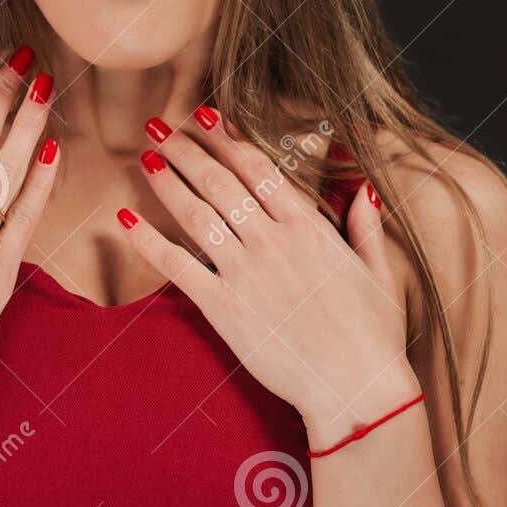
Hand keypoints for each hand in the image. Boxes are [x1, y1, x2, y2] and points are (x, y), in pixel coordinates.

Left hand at [120, 108, 419, 445]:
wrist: (356, 390)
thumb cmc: (373, 336)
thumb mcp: (379, 273)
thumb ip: (366, 227)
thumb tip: (364, 189)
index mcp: (309, 228)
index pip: (258, 169)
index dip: (227, 139)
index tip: (205, 116)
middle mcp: (272, 242)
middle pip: (220, 183)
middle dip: (187, 150)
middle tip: (161, 127)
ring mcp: (245, 275)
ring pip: (196, 215)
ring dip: (167, 182)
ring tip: (146, 158)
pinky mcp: (224, 309)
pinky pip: (178, 267)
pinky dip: (149, 241)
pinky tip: (127, 219)